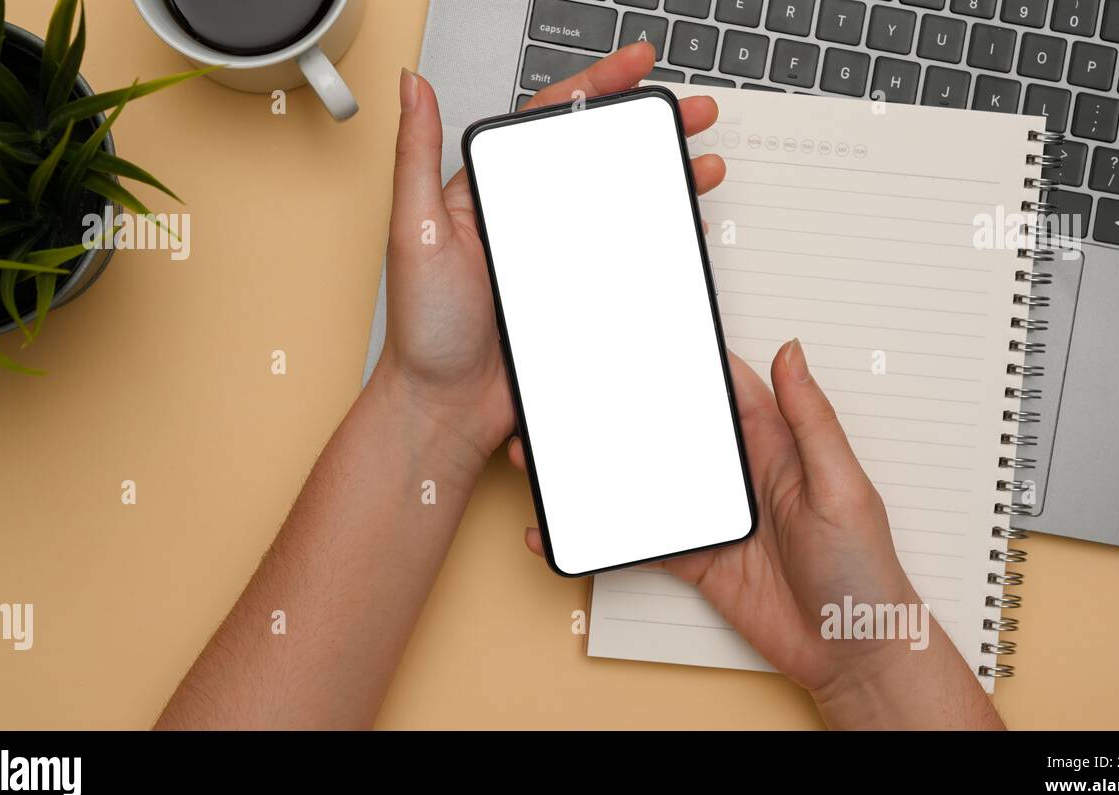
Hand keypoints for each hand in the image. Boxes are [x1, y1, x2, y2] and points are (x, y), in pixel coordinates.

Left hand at [372, 42, 725, 473]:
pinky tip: (683, 228)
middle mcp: (527, 218)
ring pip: (619, 203)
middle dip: (648, 128)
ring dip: (663, 178)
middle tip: (692, 113)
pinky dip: (658, 238)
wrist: (447, 407)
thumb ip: (416, 154)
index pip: (549, 120)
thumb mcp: (414, 230)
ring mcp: (556, 259)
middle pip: (597, 156)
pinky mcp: (577, 297)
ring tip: (704, 165)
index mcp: (490, 192)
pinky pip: (625, 258)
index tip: (636, 64)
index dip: (597, 85)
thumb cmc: (424, 327)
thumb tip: (414, 86)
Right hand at [515, 342, 1003, 727]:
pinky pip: (648, 541)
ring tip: (566, 457)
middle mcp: (746, 479)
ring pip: (656, 484)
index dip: (697, 367)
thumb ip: (813, 421)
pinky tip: (581, 526)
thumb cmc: (865, 572)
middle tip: (586, 395)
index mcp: (782, 450)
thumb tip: (792, 354)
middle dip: (637, 415)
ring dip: (615, 472)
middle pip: (683, 435)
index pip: (733, 394)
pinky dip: (613, 534)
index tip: (654, 341)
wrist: (853, 656)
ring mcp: (719, 521)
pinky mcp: (700, 562)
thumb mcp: (843, 488)